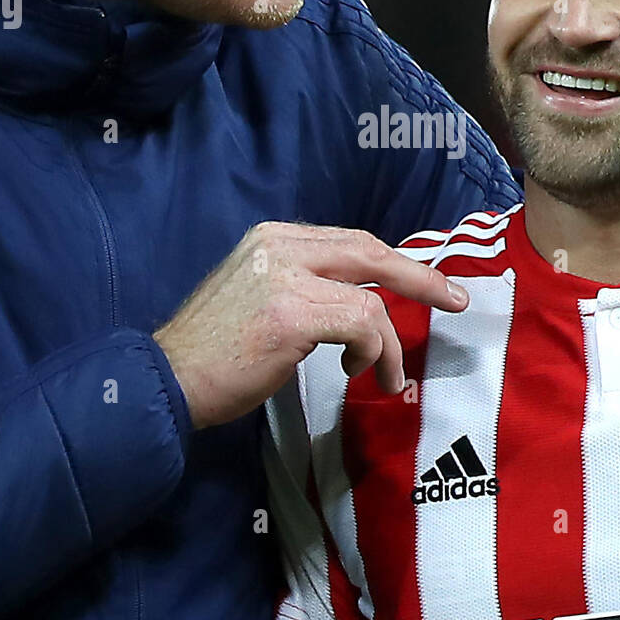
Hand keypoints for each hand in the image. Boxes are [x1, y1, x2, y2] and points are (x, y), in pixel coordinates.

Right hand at [154, 223, 467, 428]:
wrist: (166, 381)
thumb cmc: (214, 352)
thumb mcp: (259, 297)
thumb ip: (304, 284)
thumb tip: (361, 302)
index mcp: (272, 238)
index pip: (351, 240)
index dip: (394, 262)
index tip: (428, 281)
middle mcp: (279, 246)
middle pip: (370, 251)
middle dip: (419, 278)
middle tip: (454, 300)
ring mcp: (285, 277)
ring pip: (370, 300)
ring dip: (389, 345)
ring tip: (387, 377)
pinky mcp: (292, 314)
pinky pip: (361, 325)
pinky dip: (374, 354)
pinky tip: (360, 373)